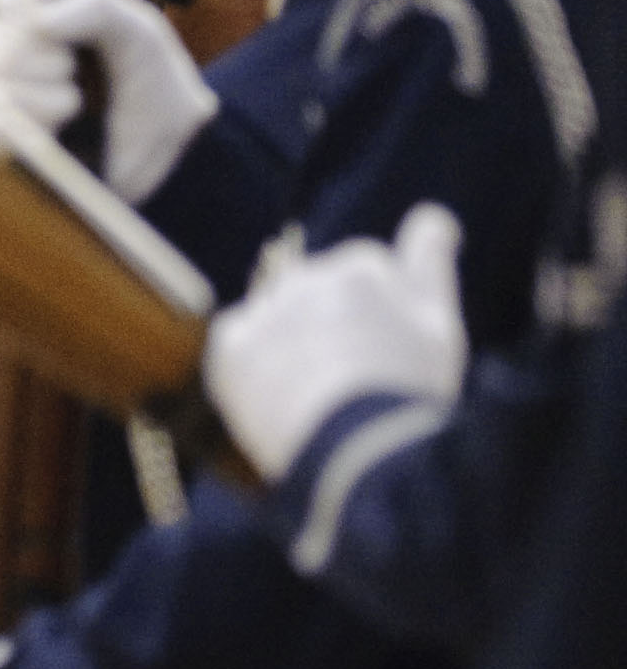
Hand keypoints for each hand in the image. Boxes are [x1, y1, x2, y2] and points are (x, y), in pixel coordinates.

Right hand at [0, 0, 215, 205]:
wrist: (169, 147)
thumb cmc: (151, 84)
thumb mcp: (135, 29)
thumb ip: (92, 5)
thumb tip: (36, 22)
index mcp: (46, 24)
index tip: (40, 3)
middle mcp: (19, 62)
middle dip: (34, 53)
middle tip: (72, 69)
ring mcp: (10, 107)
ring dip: (39, 92)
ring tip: (75, 104)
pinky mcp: (10, 153)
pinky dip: (26, 123)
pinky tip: (59, 122)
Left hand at [204, 203, 466, 487]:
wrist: (356, 453)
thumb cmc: (408, 394)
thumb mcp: (439, 325)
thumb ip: (430, 263)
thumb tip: (431, 215)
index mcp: (366, 265)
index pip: (362, 274)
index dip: (371, 318)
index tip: (377, 358)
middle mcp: (313, 275)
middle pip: (315, 295)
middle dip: (326, 328)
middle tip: (344, 387)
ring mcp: (269, 308)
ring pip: (275, 319)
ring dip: (287, 346)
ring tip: (312, 398)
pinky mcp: (231, 344)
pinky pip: (235, 342)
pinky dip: (249, 367)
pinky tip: (276, 397)